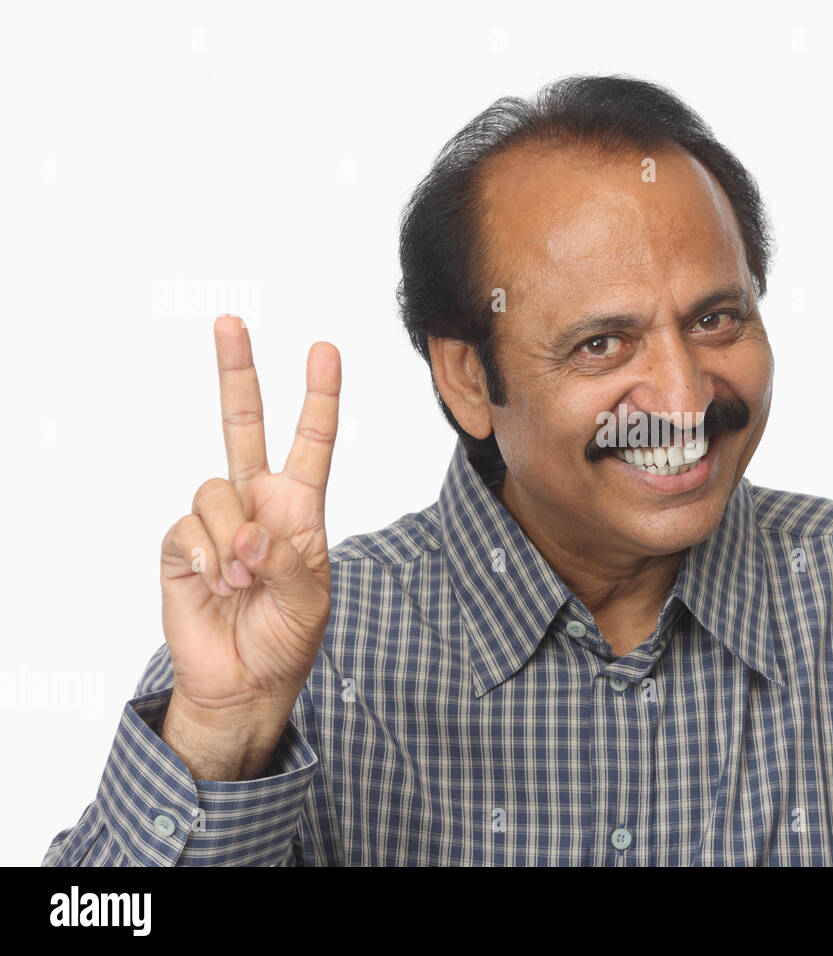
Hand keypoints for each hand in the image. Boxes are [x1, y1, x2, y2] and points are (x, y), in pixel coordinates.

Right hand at [157, 315, 340, 777]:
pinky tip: (217, 584)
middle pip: (243, 425)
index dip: (319, 397)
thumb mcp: (308, 600)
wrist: (245, 681)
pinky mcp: (182, 544)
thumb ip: (285, 561)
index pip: (312, 441)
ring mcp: (216, 520)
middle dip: (237, 372)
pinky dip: (206, 556)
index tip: (325, 350)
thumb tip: (246, 535)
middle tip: (230, 321)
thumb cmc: (288, 637)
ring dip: (232, 537)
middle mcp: (257, 502)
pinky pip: (188, 527)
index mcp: (300, 507)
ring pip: (214, 488)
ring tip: (244, 580)